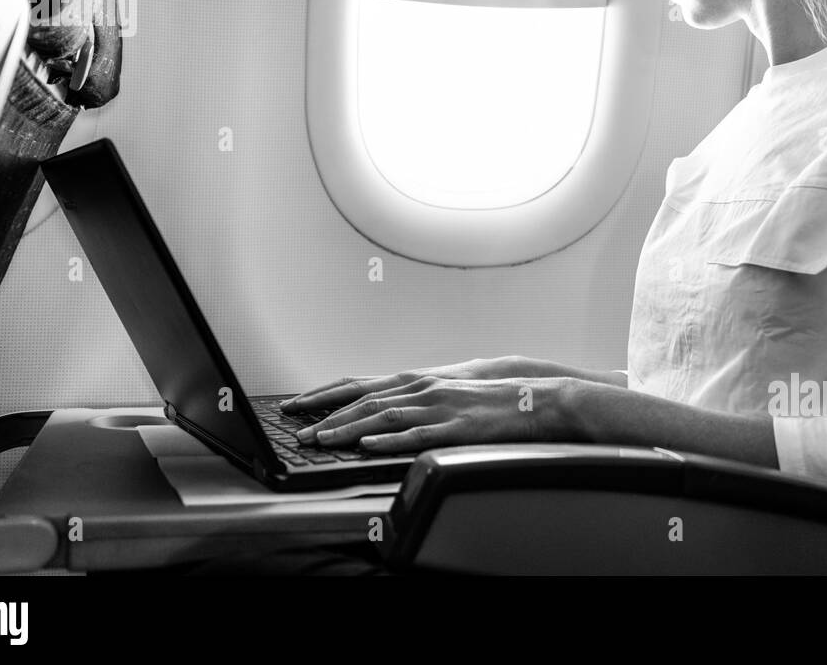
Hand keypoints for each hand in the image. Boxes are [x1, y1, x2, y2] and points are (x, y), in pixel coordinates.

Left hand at [295, 376, 570, 454]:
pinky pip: (416, 434)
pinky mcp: (455, 427)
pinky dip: (389, 440)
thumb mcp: (444, 394)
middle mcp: (421, 389)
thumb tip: (378, 417)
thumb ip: (413, 403)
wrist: (529, 396)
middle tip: (300, 431)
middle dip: (328, 416)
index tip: (297, 405)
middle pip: (365, 401)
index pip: (360, 386)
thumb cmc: (485, 400)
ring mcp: (438, 407)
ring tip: (323, 439)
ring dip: (349, 428)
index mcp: (416, 382)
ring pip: (384, 416)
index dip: (326, 395)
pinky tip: (369, 446)